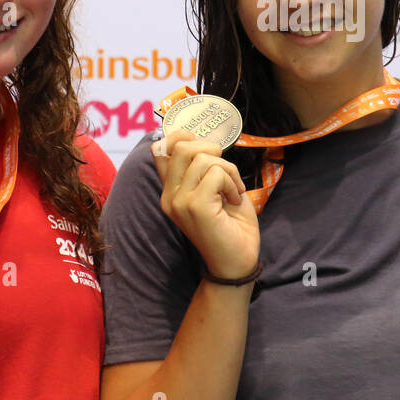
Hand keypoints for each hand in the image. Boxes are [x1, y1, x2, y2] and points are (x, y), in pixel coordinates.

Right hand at [152, 130, 259, 280]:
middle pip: (180, 146)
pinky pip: (216, 173)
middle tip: (226, 172)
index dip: (183, 136)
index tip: (209, 149)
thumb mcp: (216, 189)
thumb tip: (205, 140)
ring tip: (233, 190)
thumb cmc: (231, 226)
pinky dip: (232, 182)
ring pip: (203, 158)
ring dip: (229, 170)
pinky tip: (234, 199)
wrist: (238, 263)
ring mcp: (179, 202)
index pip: (161, 148)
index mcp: (170, 190)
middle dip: (211, 149)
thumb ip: (204, 168)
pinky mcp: (194, 207)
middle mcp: (168, 196)